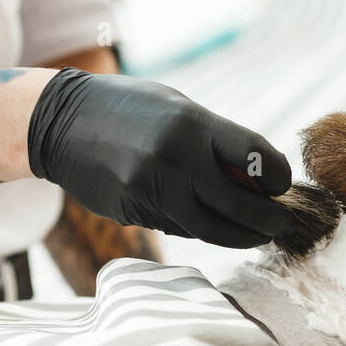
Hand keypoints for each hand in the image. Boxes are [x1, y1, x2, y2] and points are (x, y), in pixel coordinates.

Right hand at [28, 69, 294, 247]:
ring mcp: (150, 189)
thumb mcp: (179, 109)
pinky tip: (214, 224)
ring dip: (240, 236)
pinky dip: (201, 227)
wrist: (61, 122)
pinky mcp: (132, 210)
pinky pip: (178, 227)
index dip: (277, 175)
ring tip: (258, 234)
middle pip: (238, 206)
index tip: (283, 185)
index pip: (254, 154)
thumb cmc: (131, 110)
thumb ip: (217, 142)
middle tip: (285, 226)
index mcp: (192, 124)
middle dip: (269, 221)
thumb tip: (259, 181)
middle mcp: (174, 159)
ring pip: (209, 228)